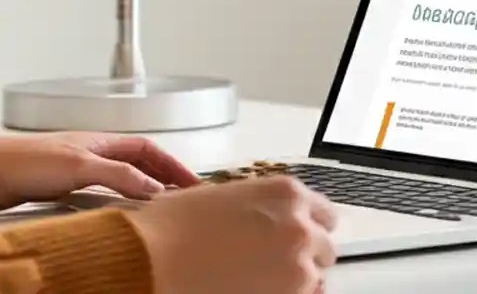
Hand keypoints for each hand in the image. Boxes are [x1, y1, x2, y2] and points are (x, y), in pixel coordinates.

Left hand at [0, 132, 197, 212]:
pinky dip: (114, 204)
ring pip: (117, 180)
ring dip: (139, 191)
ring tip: (157, 209)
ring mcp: (72, 171)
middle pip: (136, 163)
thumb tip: (155, 189)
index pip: (147, 149)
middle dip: (161, 177)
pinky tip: (116, 216)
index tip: (192, 183)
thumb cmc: (20, 160)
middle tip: (182, 198)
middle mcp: (88, 153)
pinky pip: (96, 196)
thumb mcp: (79, 167)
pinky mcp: (55, 190)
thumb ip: (118, 176)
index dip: (171, 165)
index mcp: (98, 140)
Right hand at [127, 176, 337, 293]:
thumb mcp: (222, 197)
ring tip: (260, 279)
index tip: (295, 236)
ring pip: (316, 278)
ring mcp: (298, 266)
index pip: (324, 213)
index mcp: (285, 193)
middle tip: (273, 262)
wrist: (152, 260)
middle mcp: (300, 226)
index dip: (307, 226)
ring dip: (295, 279)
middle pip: (325, 247)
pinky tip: (256, 290)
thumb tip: (266, 224)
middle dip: (304, 254)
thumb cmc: (175, 226)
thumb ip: (260, 208)